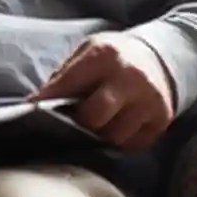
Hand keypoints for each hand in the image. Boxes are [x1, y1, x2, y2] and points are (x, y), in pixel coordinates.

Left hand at [32, 32, 176, 150]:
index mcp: (104, 54)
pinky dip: (120, 140)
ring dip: (100, 135)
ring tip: (97, 122)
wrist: (158, 56)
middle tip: (74, 119)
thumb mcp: (86, 53)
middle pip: (93, 117)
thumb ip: (65, 75)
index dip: (48, 100)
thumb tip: (37, 102)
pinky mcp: (162, 119)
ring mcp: (149, 100)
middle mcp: (130, 77)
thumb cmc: (111, 57)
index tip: (33, 109)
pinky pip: (133, 144)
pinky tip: (116, 124)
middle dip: (78, 122)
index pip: (68, 84)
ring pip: (114, 136)